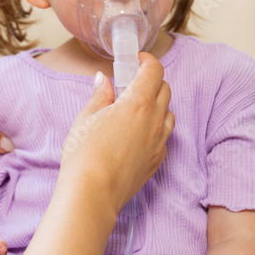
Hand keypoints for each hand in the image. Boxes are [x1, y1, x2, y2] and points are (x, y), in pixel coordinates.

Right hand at [60, 53, 174, 217]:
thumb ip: (100, 95)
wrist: (92, 194)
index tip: (136, 60)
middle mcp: (155, 120)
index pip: (154, 71)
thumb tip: (103, 80)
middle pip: (165, 89)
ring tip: (135, 110)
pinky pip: (164, 137)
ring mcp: (159, 142)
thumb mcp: (86, 117)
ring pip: (169, 114)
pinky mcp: (157, 161)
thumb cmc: (84, 154)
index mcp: (138, 103)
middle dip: (151, 81)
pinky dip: (156, 129)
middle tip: (131, 84)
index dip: (147, 60)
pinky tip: (137, 134)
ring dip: (157, 105)